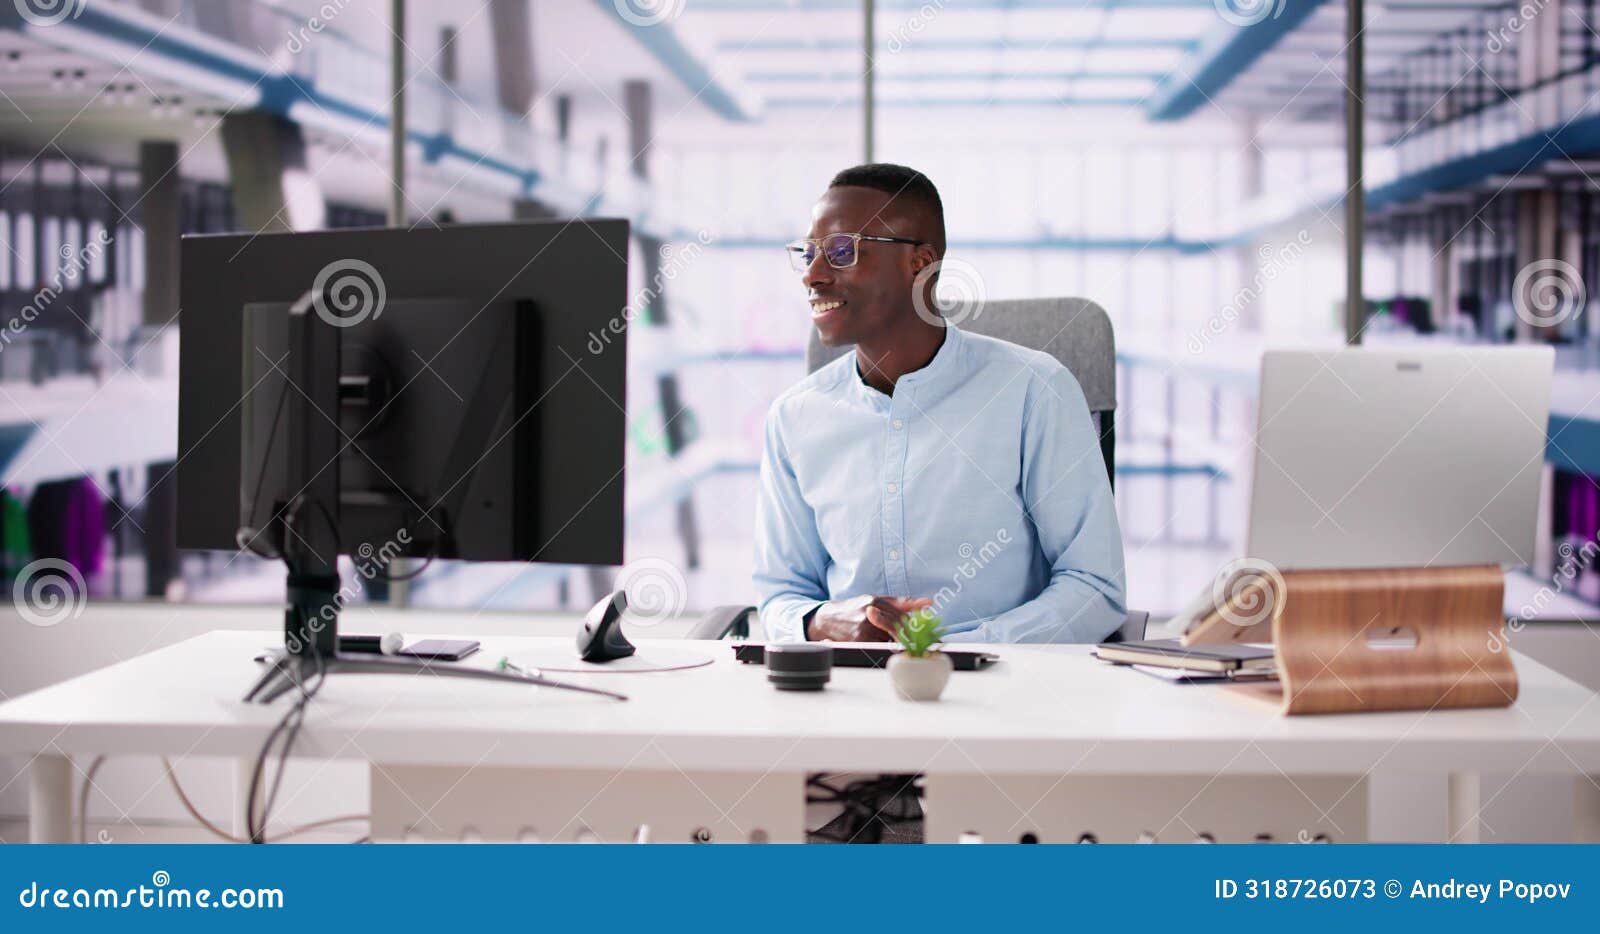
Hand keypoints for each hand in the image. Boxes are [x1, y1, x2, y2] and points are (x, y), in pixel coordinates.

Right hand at [807, 595, 933, 641]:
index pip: (903, 617)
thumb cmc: (856, 608)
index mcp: (875, 603)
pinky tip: (895, 652)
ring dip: (903, 647)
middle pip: (899, 630)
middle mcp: (869, 616)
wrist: (828, 619)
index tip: (933, 637)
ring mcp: (862, 631)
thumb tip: (929, 602)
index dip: (919, 627)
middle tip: (930, 647)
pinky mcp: (857, 644)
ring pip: (890, 642)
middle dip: (914, 639)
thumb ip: (904, 602)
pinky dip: (889, 651)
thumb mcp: (878, 600)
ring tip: (915, 651)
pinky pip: (879, 649)